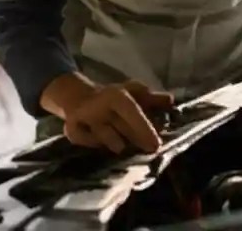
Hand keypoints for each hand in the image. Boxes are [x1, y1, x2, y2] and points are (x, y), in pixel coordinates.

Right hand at [58, 79, 174, 154]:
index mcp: (115, 96)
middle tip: (150, 149)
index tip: (156, 145)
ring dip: (116, 143)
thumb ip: (152, 99)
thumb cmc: (112, 98)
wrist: (77, 96)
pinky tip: (101, 144)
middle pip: (120, 129)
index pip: (131, 111)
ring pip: (104, 139)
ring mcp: (83, 119)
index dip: (144, 128)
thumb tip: (171, 101)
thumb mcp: (133, 93)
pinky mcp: (71, 131)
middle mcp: (98, 106)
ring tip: (123, 145)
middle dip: (137, 140)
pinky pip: (87, 143)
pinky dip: (96, 145)